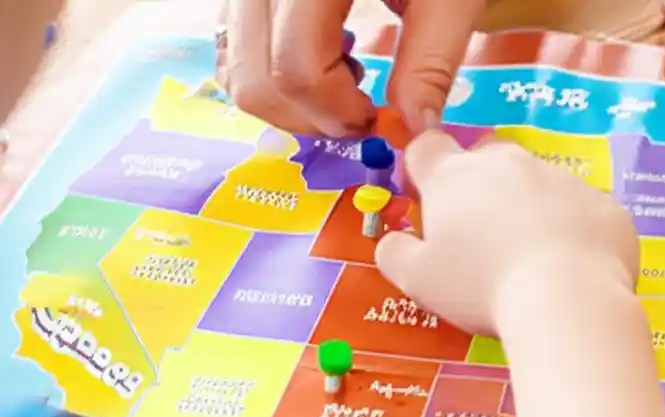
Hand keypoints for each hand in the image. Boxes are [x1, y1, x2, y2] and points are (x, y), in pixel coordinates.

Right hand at [217, 0, 484, 136]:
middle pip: (257, 77)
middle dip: (312, 116)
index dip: (338, 112)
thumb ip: (431, 59)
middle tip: (363, 111)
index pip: (297, 68)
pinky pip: (233, 41)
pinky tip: (326, 53)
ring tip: (349, 75)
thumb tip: (416, 126)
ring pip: (235, 66)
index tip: (378, 118)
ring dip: (290, 97)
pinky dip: (269, 69)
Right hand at [375, 132, 638, 335]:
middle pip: (486, 159)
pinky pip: (583, 211)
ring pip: (539, 184)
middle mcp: (508, 164)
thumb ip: (395, 253)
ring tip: (533, 261)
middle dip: (481, 187)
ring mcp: (562, 178)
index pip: (427, 148)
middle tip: (483, 237)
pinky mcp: (603, 203)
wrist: (568, 298)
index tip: (428, 199)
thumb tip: (393, 241)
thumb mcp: (417, 281)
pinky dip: (575, 231)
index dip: (423, 169)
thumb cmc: (481, 287)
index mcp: (454, 176)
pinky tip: (572, 268)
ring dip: (532, 210)